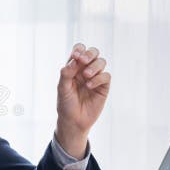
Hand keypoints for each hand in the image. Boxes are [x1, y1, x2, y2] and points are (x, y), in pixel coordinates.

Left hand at [56, 43, 110, 157]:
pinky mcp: (104, 87)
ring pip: (101, 62)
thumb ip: (67, 73)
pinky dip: (98, 78)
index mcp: (74, 67)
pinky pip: (106, 76)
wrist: (73, 120)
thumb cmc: (66, 103)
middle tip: (83, 60)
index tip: (75, 56)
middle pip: (93, 53)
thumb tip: (76, 60)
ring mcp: (95, 78)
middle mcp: (85, 70)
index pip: (79, 51)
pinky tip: (89, 86)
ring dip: (94, 66)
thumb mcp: (62, 87)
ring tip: (86, 76)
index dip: (79, 49)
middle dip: (89, 54)